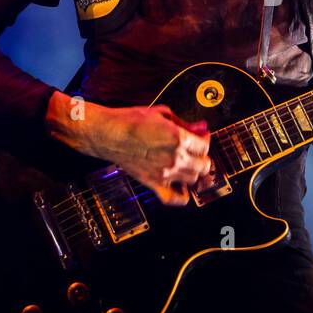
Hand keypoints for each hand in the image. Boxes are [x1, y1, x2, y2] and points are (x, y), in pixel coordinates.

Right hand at [47, 94, 212, 205]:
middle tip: (196, 151)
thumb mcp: (161, 113)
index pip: (205, 145)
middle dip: (202, 156)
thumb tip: (199, 127)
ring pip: (193, 180)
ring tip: (188, 164)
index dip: (204, 139)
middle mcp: (174, 158)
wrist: (107, 134)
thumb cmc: (130, 121)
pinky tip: (182, 186)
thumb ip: (184, 122)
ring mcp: (164, 173)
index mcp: (178, 138)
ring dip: (194, 172)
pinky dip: (182, 196)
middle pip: (204, 165)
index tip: (200, 137)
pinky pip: (174, 199)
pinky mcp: (153, 183)